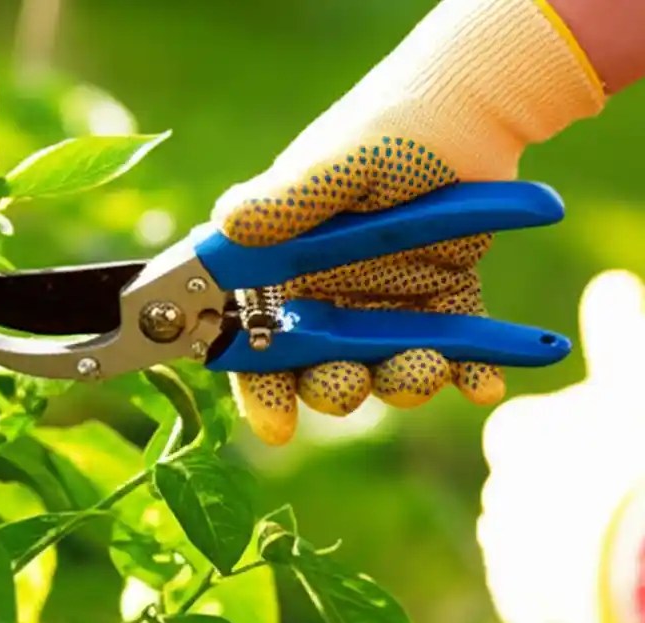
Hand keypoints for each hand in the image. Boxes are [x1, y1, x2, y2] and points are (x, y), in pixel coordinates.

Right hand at [211, 0, 602, 444]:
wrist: (467, 107)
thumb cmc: (387, 128)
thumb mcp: (333, 166)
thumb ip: (286, 201)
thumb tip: (228, 225)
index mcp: (281, 264)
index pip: (255, 339)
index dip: (261, 387)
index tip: (279, 426)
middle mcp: (324, 291)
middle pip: (316, 367)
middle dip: (333, 388)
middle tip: (352, 383)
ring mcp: (382, 300)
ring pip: (381, 366)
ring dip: (401, 381)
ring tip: (428, 368)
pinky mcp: (441, 299)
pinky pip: (449, 347)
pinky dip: (469, 371)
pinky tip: (483, 384)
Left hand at [479, 270, 644, 622]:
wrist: (642, 586)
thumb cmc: (641, 468)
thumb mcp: (638, 387)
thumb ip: (621, 335)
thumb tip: (608, 285)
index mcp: (523, 436)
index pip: (530, 425)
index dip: (571, 430)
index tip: (609, 440)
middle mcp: (506, 502)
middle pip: (536, 490)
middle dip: (575, 491)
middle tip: (627, 494)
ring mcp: (523, 574)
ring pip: (549, 552)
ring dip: (578, 548)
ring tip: (629, 546)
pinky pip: (565, 616)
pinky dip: (591, 607)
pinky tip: (626, 595)